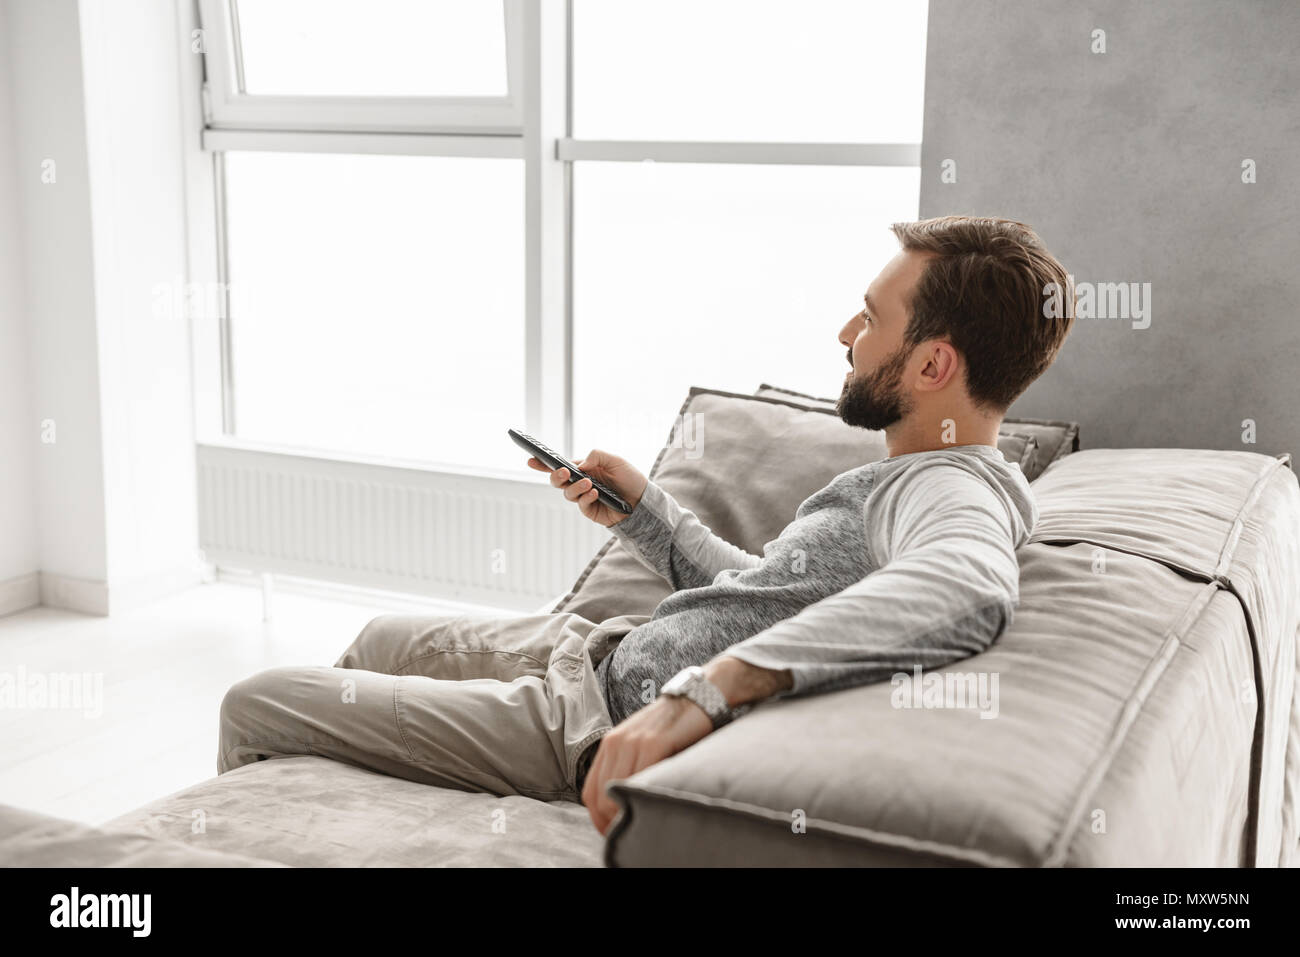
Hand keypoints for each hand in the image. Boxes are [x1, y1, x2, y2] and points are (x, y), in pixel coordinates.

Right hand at [527, 448, 647, 527]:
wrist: (642, 500)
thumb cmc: (629, 478)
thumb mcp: (615, 460)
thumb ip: (597, 456)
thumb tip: (580, 464)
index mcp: (583, 468)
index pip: (560, 464)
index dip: (543, 463)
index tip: (531, 459)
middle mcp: (580, 482)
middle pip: (557, 480)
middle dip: (555, 476)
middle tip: (563, 472)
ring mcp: (584, 497)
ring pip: (567, 493)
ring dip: (575, 487)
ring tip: (589, 484)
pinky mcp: (590, 510)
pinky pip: (581, 504)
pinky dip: (586, 498)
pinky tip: (595, 494)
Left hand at [581, 694, 712, 834]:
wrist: (695, 698)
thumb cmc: (671, 726)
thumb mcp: (640, 743)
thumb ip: (627, 766)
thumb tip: (622, 803)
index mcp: (609, 744)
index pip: (589, 792)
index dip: (597, 819)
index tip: (612, 831)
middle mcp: (617, 742)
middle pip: (600, 797)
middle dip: (611, 822)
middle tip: (629, 833)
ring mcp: (635, 742)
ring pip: (618, 790)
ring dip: (628, 813)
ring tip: (641, 823)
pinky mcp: (656, 742)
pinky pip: (642, 778)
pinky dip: (645, 797)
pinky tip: (654, 805)